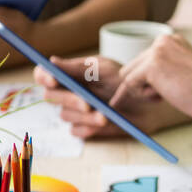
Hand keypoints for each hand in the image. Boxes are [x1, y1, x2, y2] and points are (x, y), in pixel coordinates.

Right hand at [34, 54, 186, 137]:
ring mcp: (75, 112)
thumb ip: (78, 67)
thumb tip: (51, 61)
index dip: (44, 77)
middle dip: (70, 99)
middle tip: (87, 104)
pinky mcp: (85, 128)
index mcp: (70, 75)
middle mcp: (68, 93)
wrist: (147, 103)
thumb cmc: (125, 81)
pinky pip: (77, 131)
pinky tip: (103, 125)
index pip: (43, 75)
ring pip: (66, 115)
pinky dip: (89, 128)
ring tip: (105, 116)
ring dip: (85, 116)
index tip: (54, 80)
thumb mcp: (104, 69)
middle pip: (51, 97)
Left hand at [109, 34, 191, 121]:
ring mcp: (156, 52)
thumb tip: (139, 79)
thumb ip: (165, 68)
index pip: (145, 58)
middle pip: (133, 65)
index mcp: (172, 40)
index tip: (149, 90)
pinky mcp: (151, 66)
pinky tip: (162, 97)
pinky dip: (141, 95)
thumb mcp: (184, 71)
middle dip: (140, 83)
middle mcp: (162, 41)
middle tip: (157, 96)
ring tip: (164, 96)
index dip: (146, 78)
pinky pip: (129, 84)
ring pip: (128, 74)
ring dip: (141, 90)